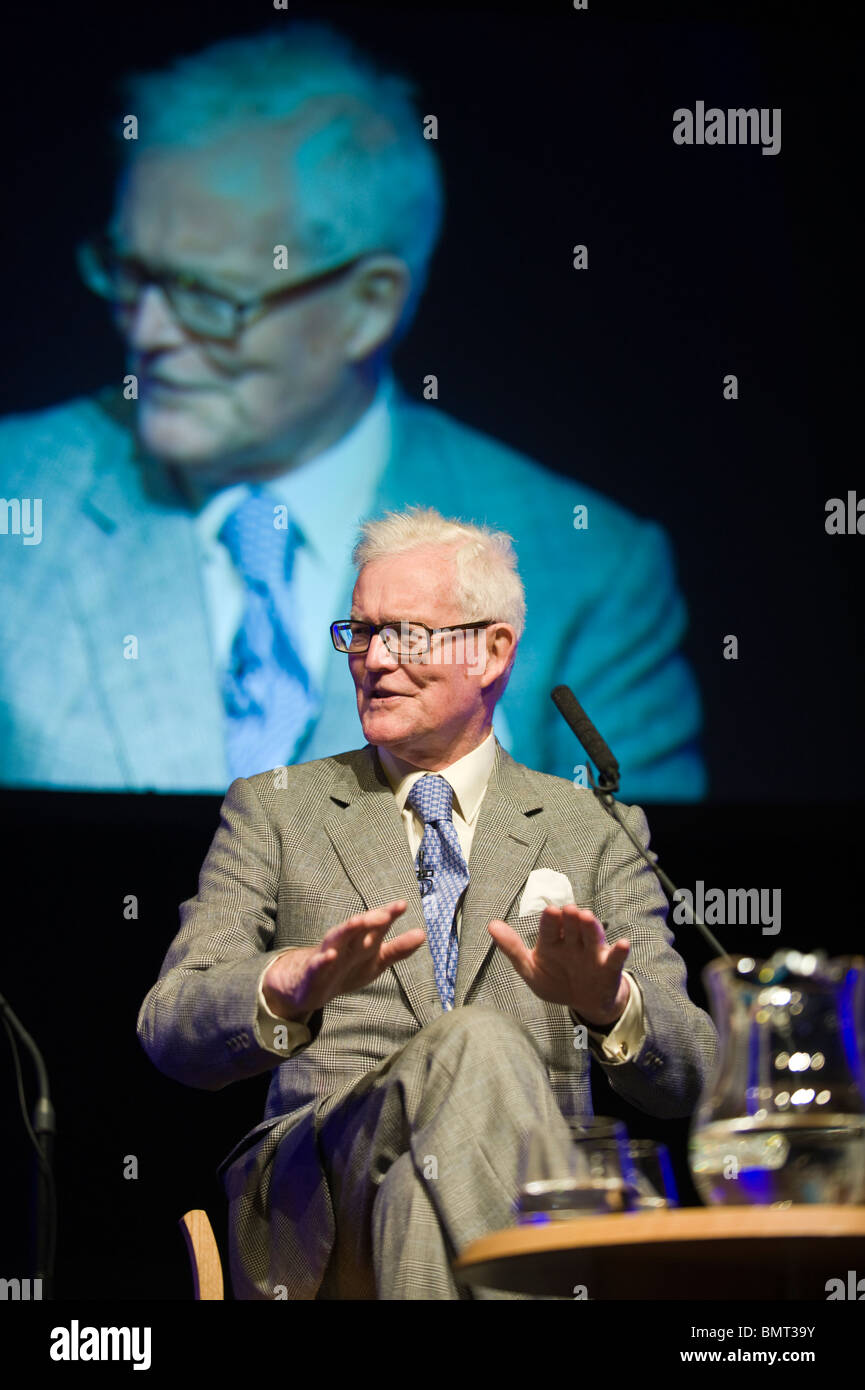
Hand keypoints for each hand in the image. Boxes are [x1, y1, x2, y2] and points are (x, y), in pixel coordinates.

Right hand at [263, 901, 424, 1019]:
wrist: (309, 986)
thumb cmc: (348, 968)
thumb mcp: (376, 960)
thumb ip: (398, 949)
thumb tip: (423, 934)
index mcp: (362, 940)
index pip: (377, 925)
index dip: (389, 914)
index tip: (402, 905)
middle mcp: (346, 942)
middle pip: (358, 928)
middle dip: (370, 919)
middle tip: (385, 914)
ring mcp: (328, 954)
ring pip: (337, 939)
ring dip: (348, 930)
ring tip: (359, 921)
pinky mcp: (313, 971)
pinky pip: (318, 964)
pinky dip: (324, 959)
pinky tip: (331, 955)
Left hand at [487, 905, 630, 1025]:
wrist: (584, 1003)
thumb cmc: (555, 980)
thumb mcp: (529, 968)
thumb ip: (512, 948)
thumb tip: (491, 925)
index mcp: (553, 942)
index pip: (550, 929)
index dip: (550, 921)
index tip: (550, 911)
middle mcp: (573, 943)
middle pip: (573, 928)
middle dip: (571, 919)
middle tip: (569, 910)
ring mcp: (592, 953)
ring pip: (592, 937)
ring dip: (591, 927)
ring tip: (588, 917)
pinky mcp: (608, 968)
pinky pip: (615, 959)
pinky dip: (619, 951)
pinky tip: (623, 944)